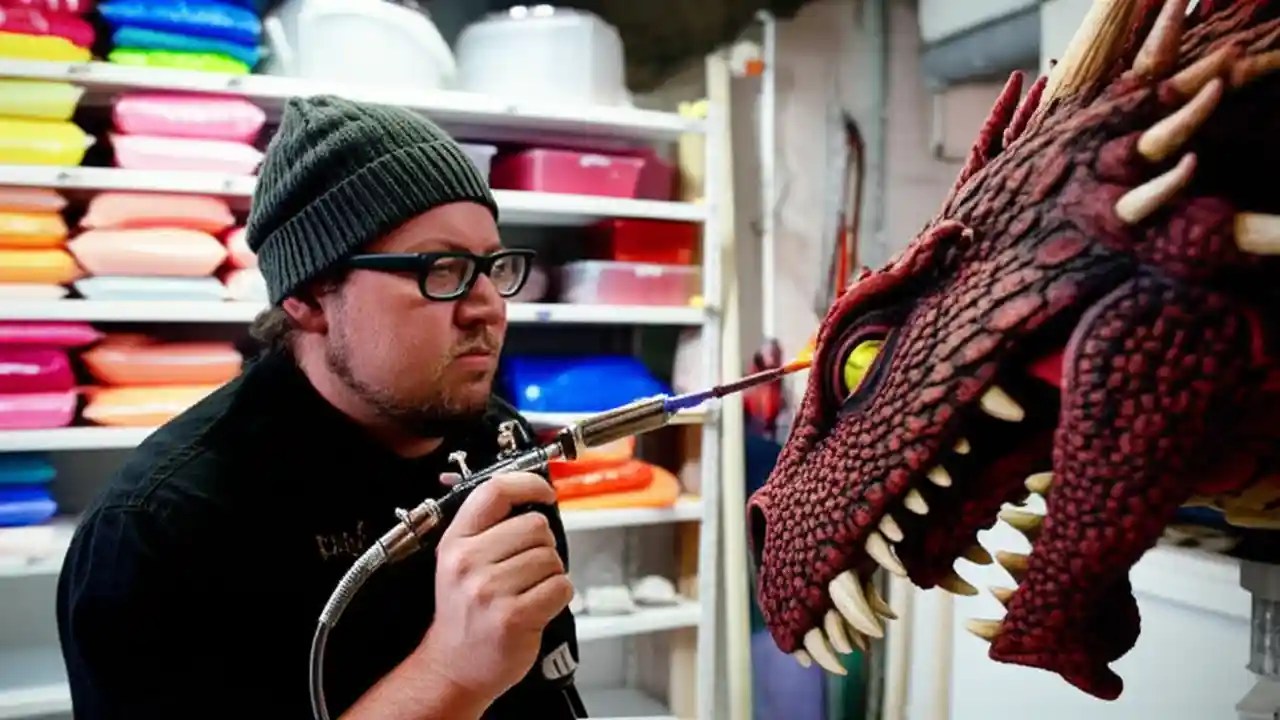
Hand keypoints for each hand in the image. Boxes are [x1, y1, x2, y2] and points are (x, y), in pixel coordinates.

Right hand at [413, 472, 573, 707]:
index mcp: (455, 542)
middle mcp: (469, 562)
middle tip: (526, 568)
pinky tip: (536, 606)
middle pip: (536, 526)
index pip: (495, 491)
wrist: (454, 666)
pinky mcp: (514, 616)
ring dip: (550, 573)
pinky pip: (561, 587)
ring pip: (552, 558)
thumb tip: (534, 498)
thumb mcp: (459, 561)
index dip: (528, 484)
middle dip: (542, 545)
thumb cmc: (464, 612)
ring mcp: (490, 590)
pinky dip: (558, 596)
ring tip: (527, 590)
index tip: (545, 492)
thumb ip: (489, 528)